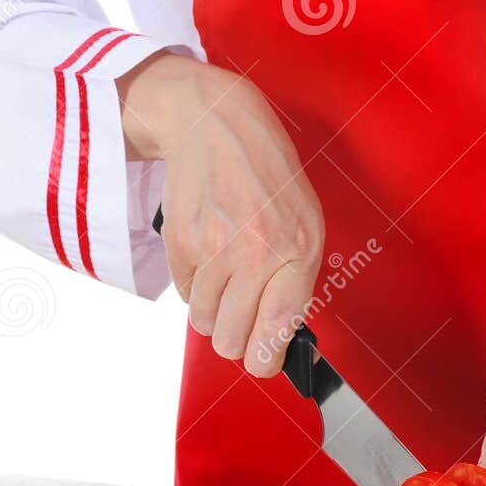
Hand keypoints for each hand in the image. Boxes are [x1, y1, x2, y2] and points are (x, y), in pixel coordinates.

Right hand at [118, 53, 323, 376]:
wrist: (216, 124)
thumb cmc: (268, 178)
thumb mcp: (304, 224)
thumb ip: (296, 282)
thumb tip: (280, 339)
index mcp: (296, 251)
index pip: (276, 331)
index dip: (266, 359)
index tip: (264, 360)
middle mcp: (256, 253)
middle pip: (230, 340)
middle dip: (235, 340)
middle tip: (241, 321)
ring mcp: (214, 248)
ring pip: (203, 322)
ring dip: (213, 312)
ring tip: (226, 279)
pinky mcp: (181, 242)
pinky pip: (184, 295)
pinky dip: (195, 287)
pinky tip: (208, 257)